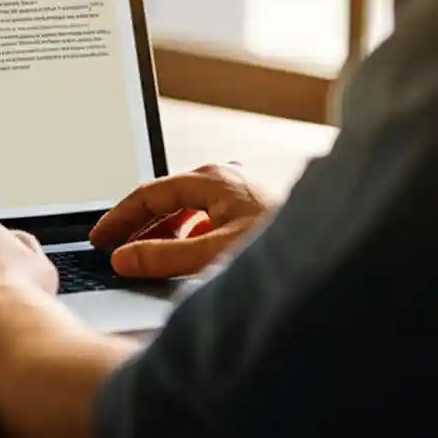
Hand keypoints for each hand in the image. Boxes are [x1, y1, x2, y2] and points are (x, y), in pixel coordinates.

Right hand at [90, 162, 277, 277]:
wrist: (338, 251)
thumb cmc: (284, 246)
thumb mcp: (213, 254)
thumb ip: (164, 257)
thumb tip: (124, 258)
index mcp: (212, 178)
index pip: (148, 194)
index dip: (118, 218)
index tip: (98, 239)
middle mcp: (225, 178)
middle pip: (166, 200)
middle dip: (138, 227)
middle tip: (112, 251)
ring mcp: (240, 192)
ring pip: (188, 210)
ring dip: (163, 234)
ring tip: (142, 259)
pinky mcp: (253, 210)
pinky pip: (207, 219)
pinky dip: (187, 237)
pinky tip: (185, 257)